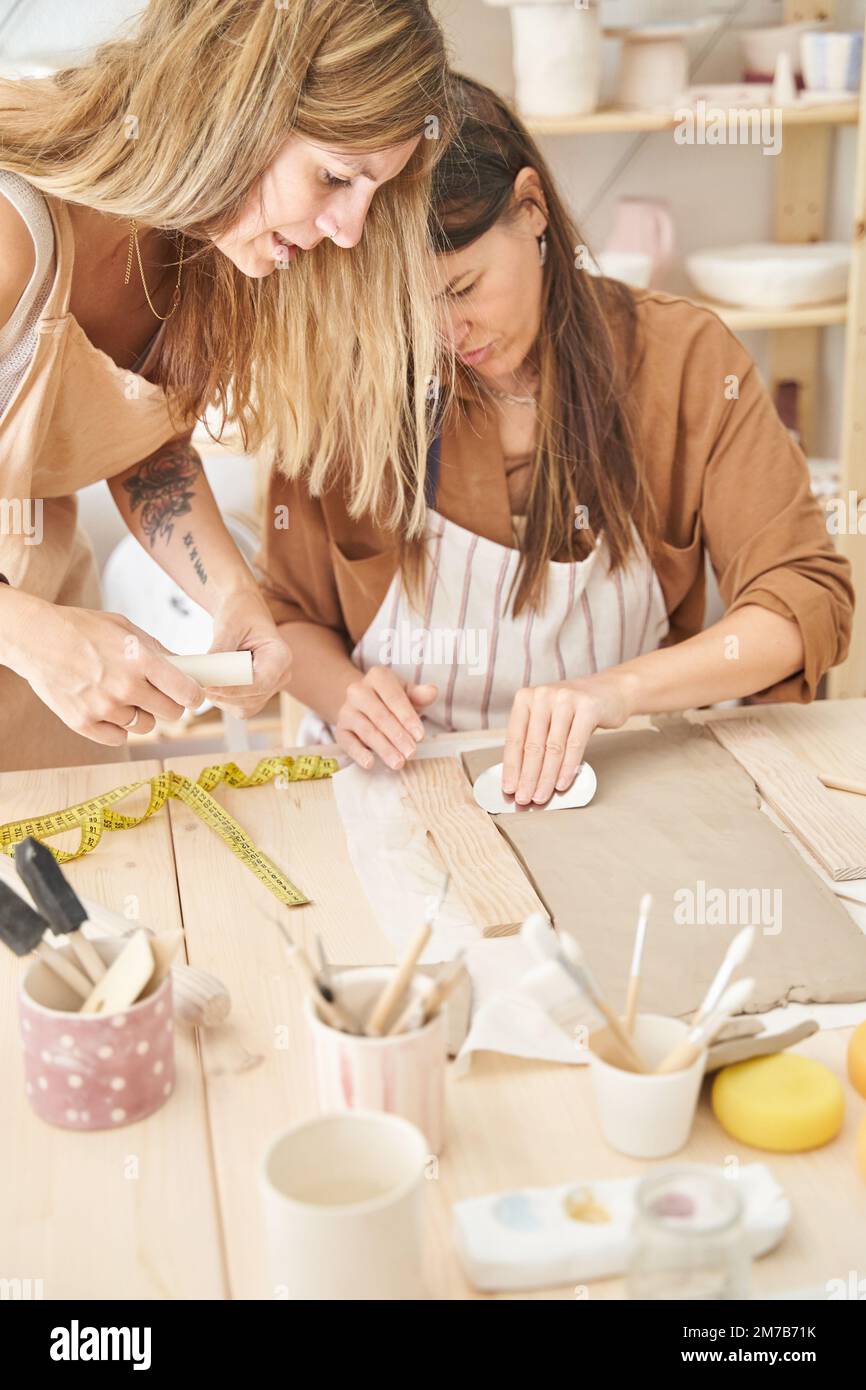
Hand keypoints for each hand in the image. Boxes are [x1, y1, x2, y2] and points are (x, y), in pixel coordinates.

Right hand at [10, 597, 203, 745]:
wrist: (37, 639)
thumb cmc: (83, 630)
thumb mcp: (125, 628)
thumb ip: (158, 651)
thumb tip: (186, 668)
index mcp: (140, 660)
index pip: (186, 692)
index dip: (194, 695)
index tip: (193, 694)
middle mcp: (125, 687)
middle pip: (171, 714)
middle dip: (169, 704)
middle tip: (156, 692)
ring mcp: (104, 708)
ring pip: (145, 726)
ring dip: (140, 714)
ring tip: (121, 694)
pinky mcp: (84, 723)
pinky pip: (119, 738)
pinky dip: (117, 727)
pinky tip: (106, 707)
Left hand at [206, 588, 291, 718]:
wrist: (243, 612)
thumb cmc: (239, 614)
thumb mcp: (228, 626)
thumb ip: (220, 651)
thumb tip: (206, 675)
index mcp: (281, 655)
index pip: (260, 682)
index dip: (233, 688)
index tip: (208, 686)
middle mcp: (281, 675)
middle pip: (251, 699)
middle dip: (223, 694)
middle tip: (197, 683)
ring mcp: (271, 687)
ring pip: (244, 707)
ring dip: (221, 698)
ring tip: (204, 680)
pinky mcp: (258, 694)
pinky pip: (240, 707)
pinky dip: (223, 700)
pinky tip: (212, 684)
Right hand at [334, 666, 436, 769]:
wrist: (364, 706)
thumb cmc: (392, 701)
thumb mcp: (408, 694)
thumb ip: (420, 695)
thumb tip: (432, 691)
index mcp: (378, 677)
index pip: (394, 697)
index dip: (407, 717)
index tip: (420, 736)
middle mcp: (358, 691)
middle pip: (380, 715)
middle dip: (397, 736)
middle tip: (412, 753)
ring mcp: (347, 710)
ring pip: (366, 730)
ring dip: (383, 748)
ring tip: (398, 763)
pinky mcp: (340, 730)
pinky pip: (348, 742)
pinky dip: (359, 753)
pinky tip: (370, 763)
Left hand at [502, 673, 638, 805]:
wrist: (610, 690)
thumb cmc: (574, 709)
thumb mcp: (548, 717)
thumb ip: (535, 739)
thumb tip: (521, 777)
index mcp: (526, 698)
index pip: (514, 738)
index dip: (511, 767)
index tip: (509, 788)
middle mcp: (543, 695)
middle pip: (533, 745)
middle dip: (528, 777)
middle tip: (524, 798)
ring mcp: (566, 699)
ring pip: (553, 748)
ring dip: (546, 777)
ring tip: (541, 796)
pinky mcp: (588, 708)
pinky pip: (575, 745)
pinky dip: (567, 768)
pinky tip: (562, 784)